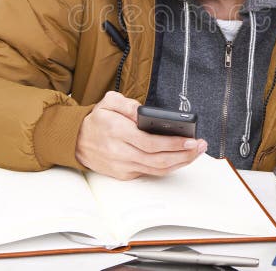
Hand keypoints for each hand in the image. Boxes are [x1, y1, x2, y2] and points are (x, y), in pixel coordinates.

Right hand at [75, 91, 207, 179]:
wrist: (76, 141)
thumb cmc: (96, 120)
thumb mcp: (108, 101)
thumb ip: (128, 104)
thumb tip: (145, 113)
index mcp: (117, 132)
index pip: (150, 142)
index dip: (173, 144)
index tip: (190, 140)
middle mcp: (120, 152)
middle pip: (158, 159)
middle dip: (184, 155)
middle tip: (200, 146)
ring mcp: (122, 166)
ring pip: (157, 170)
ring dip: (180, 163)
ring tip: (195, 152)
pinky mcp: (124, 174)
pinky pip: (150, 173)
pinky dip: (167, 167)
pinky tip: (179, 158)